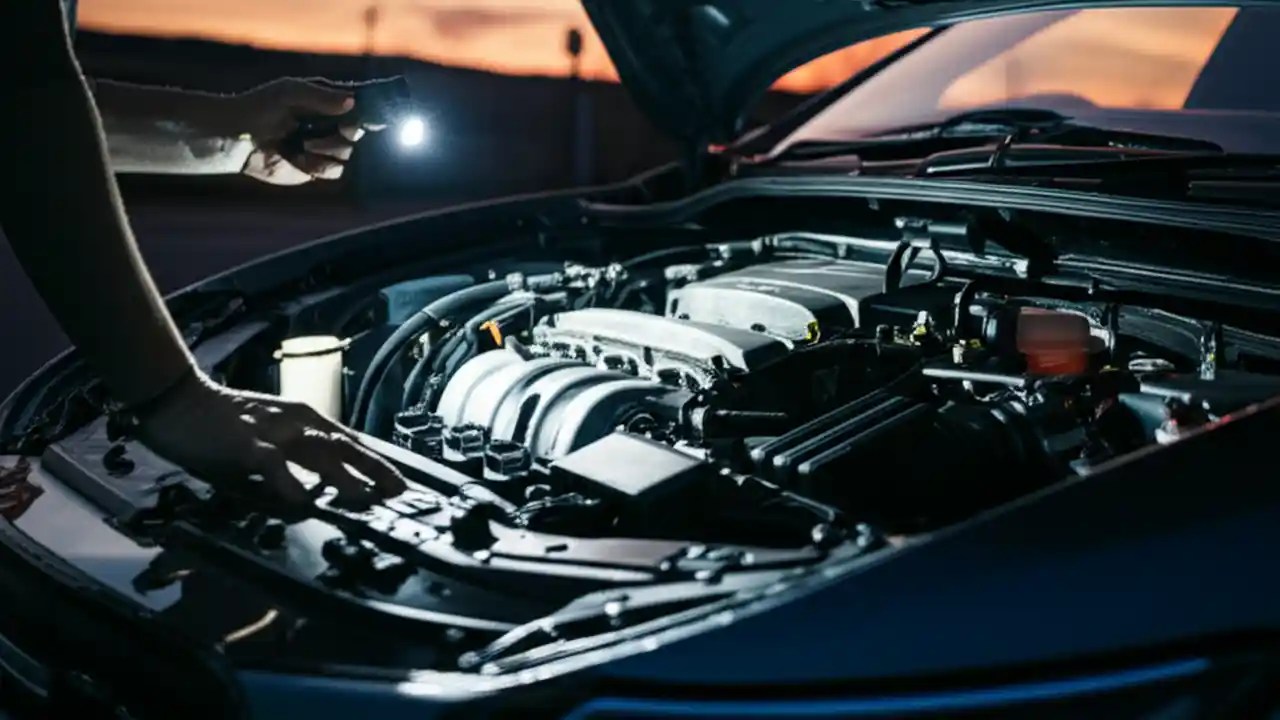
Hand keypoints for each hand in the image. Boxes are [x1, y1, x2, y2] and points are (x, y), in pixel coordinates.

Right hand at [135, 371, 405, 508]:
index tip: (399, 484)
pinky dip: (289, 481)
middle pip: (344, 446)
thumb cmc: (226, 426)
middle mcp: (297, 422)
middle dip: (374, 468)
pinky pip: (272, 464)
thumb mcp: (270, 441)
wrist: (180, 403)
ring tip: (365, 497)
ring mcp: (273, 431)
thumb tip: (319, 492)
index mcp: (306, 421)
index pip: (350, 443)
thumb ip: (297, 462)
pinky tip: (302, 500)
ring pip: (317, 452)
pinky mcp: (246, 443)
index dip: (376, 463)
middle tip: (397, 491)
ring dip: (343, 475)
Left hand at [226, 78, 371, 185]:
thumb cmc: (260, 106)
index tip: (369, 118)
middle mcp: (332, 126)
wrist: (237, 138)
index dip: (369, 114)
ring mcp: (326, 148)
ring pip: (350, 154)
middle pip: (361, 133)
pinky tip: (301, 157)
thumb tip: (353, 102)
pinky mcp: (317, 168)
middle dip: (348, 133)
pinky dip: (321, 165)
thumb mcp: (290, 92)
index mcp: (329, 102)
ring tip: (304, 144)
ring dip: (329, 149)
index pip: (362, 107)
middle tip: (336, 129)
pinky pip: (336, 171)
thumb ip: (322, 96)